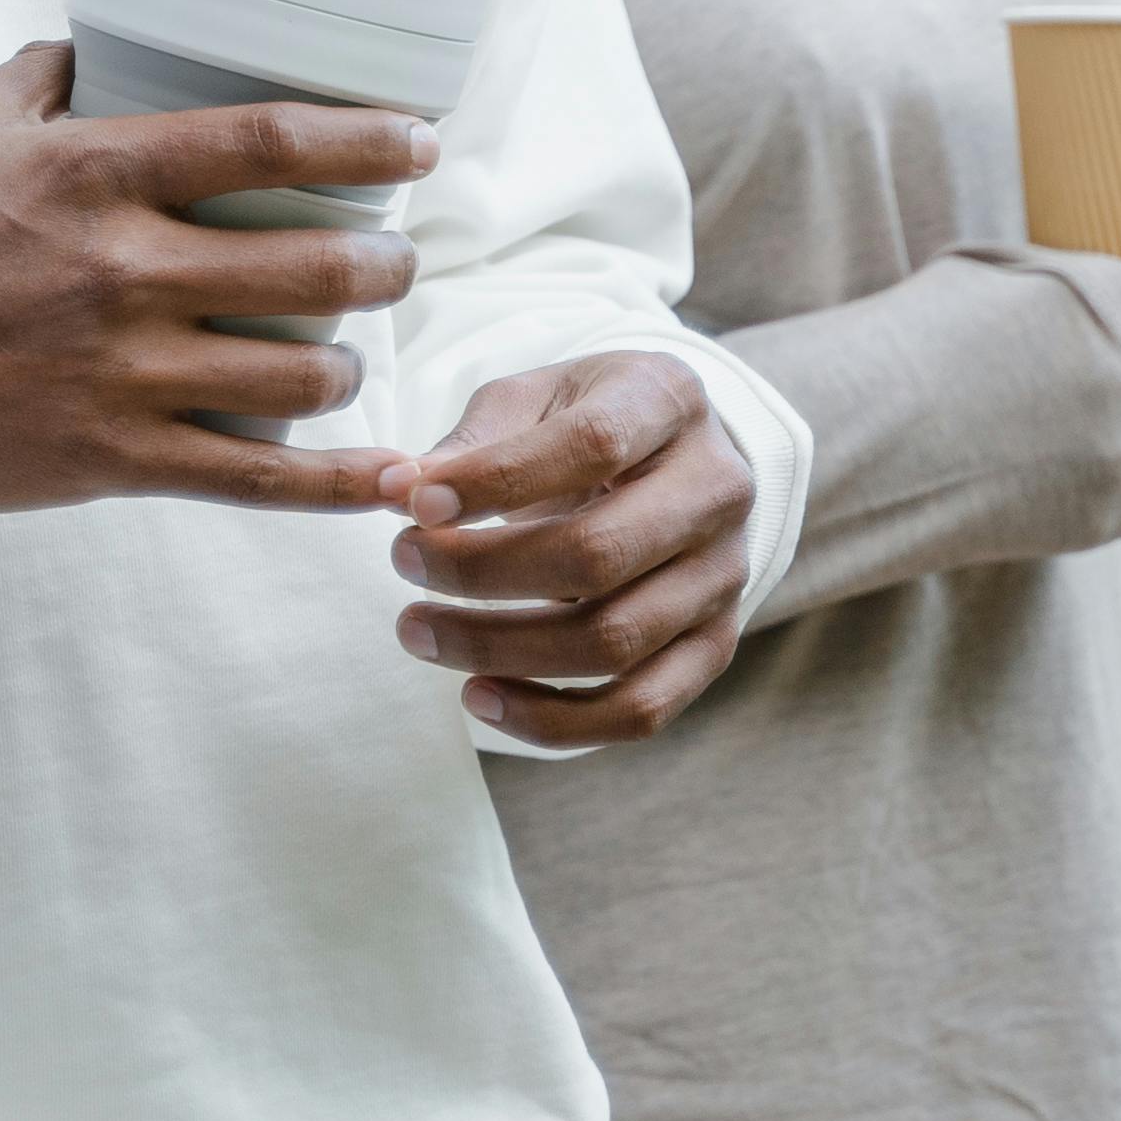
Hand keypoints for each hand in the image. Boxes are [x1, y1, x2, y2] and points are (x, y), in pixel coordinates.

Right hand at [0, 41, 432, 513]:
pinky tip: (386, 481)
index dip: (366, 140)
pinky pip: (254, 479)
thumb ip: (46, 74)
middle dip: (385, 264)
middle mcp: (125, 270)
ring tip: (346, 355)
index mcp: (95, 173)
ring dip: (349, 366)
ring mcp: (124, 372)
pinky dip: (335, 485)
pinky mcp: (113, 457)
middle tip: (398, 259)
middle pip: (313, 266)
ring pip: (300, 376)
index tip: (418, 143)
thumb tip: (102, 43)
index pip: (268, 141)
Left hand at [376, 353, 757, 747]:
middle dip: (482, 572)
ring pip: (614, 642)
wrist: (668, 460)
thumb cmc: (582, 421)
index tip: (413, 506)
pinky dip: (551, 721)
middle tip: (403, 563)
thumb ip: (470, 443)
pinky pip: (640, 710)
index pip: (591, 444)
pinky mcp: (714, 646)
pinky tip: (477, 696)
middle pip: (599, 554)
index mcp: (670, 401)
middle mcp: (716, 490)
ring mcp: (724, 577)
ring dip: (498, 649)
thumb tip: (396, 492)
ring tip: (416, 629)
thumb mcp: (532, 399)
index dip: (496, 480)